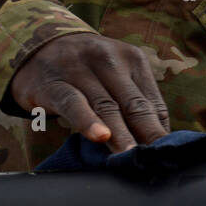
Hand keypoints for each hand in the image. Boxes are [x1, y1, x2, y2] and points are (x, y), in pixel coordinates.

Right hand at [9, 33, 170, 153]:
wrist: (37, 46)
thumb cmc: (86, 70)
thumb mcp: (115, 75)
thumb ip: (135, 101)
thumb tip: (160, 138)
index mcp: (132, 58)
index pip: (152, 101)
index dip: (159, 130)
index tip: (167, 155)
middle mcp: (109, 59)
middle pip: (133, 104)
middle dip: (147, 134)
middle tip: (157, 160)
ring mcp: (80, 69)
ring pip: (106, 106)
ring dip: (121, 135)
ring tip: (131, 156)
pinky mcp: (54, 82)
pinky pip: (73, 103)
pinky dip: (88, 121)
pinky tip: (100, 137)